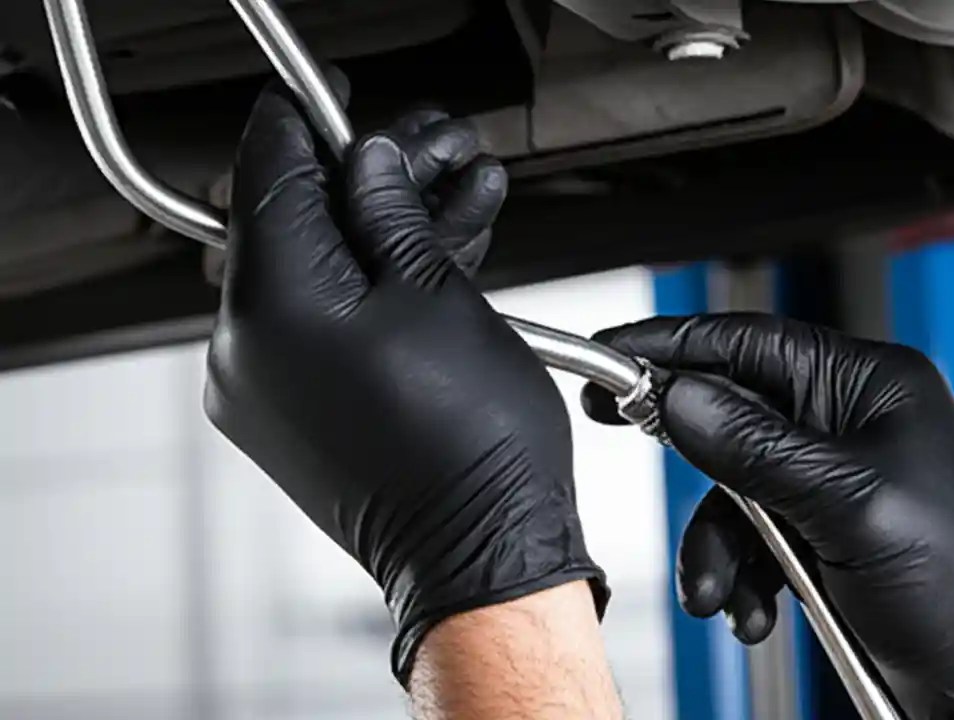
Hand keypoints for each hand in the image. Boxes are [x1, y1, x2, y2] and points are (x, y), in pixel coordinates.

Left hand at [205, 81, 605, 685]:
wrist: (482, 553)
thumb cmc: (473, 450)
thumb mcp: (440, 294)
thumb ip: (389, 212)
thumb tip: (368, 163)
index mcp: (271, 310)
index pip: (269, 176)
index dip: (308, 123)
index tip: (330, 100)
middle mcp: (245, 349)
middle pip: (298, 222)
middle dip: (372, 177)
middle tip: (432, 149)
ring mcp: (264, 386)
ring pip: (321, 270)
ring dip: (387, 227)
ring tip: (461, 193)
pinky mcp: (294, 410)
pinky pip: (326, 321)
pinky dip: (376, 285)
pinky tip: (440, 248)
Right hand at [582, 314, 953, 717]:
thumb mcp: (851, 508)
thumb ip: (757, 448)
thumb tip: (682, 396)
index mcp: (872, 388)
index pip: (753, 342)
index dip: (675, 346)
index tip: (614, 355)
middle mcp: (854, 424)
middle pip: (735, 414)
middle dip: (692, 459)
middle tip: (622, 430)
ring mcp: (841, 481)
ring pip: (736, 486)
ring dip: (717, 543)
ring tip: (720, 592)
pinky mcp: (831, 533)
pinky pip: (758, 536)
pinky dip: (743, 574)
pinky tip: (754, 610)